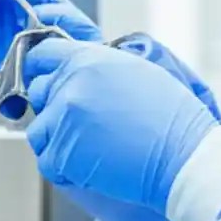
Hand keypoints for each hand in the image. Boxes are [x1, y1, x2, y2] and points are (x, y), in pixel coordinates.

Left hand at [23, 39, 216, 212]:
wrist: (183, 158)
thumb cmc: (173, 119)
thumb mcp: (139, 69)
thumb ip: (99, 63)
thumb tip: (77, 68)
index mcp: (89, 58)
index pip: (43, 53)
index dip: (43, 67)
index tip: (46, 78)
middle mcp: (71, 84)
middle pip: (38, 92)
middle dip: (53, 106)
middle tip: (84, 123)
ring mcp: (63, 118)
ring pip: (39, 129)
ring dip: (58, 139)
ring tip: (94, 147)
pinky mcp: (61, 153)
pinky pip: (47, 160)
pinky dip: (65, 167)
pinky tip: (95, 164)